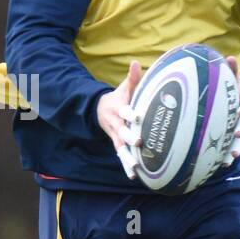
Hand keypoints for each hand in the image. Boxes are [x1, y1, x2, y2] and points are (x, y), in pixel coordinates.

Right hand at [97, 60, 143, 180]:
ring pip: (120, 147)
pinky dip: (126, 166)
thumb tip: (137, 62)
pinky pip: (121, 156)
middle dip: (129, 136)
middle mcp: (116, 124)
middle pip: (122, 131)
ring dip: (127, 157)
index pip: (124, 110)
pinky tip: (133, 176)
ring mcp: (116, 135)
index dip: (130, 112)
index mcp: (118, 108)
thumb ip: (132, 78)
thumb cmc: (120, 97)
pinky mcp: (117, 144)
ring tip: (135, 166)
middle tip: (138, 141)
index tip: (137, 115)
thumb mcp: (124, 87)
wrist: (101, 109)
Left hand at [224, 56, 239, 166]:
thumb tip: (229, 57)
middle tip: (238, 136)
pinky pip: (229, 148)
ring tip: (232, 157)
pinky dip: (226, 156)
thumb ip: (232, 70)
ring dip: (235, 149)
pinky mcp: (232, 138)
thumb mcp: (235, 79)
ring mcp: (239, 130)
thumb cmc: (234, 90)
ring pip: (238, 141)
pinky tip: (221, 165)